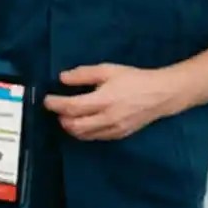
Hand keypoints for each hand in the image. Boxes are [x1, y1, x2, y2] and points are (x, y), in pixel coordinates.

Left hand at [43, 64, 179, 140]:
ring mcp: (113, 130)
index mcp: (103, 100)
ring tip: (67, 116)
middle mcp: (107, 119)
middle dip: (61, 118)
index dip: (55, 104)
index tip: (47, 99)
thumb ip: (83, 74)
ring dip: (71, 127)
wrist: (161, 94)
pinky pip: (95, 137)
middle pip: (74, 126)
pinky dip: (84, 132)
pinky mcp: (119, 135)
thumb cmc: (134, 79)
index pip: (71, 107)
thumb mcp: (108, 70)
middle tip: (57, 108)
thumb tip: (62, 78)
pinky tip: (83, 122)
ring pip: (84, 135)